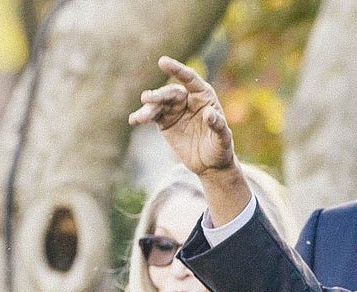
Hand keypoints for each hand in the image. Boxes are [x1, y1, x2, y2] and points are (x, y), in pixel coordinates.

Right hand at [129, 57, 252, 226]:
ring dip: (148, 108)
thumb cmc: (220, 148)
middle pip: (170, 93)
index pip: (189, 79)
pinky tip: (134, 120)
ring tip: (140, 118)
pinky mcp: (165, 121)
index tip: (162, 62)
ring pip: (159, 104)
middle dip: (158, 95)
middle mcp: (188, 99)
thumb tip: (209, 114)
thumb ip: (218, 125)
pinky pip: (152, 116)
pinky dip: (142, 117)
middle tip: (146, 98)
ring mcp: (175, 109)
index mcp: (203, 96)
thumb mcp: (223, 138)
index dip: (176, 70)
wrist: (209, 163)